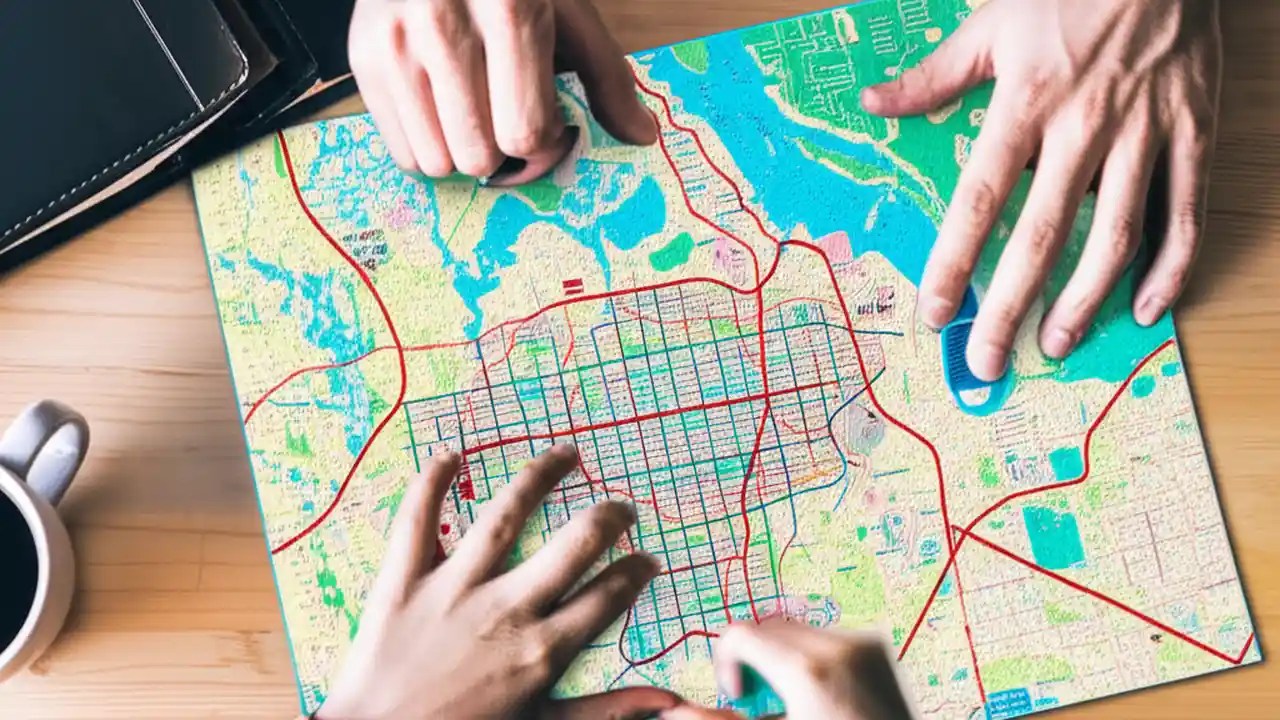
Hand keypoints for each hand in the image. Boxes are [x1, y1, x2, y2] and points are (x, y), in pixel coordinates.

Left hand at [316, 445, 675, 719]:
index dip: (635, 572)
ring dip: (540, 479)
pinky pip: (417, 522)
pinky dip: (431, 484)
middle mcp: (506, 612)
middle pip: (573, 546)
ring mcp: (453, 591)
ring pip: (505, 518)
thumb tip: (666, 699)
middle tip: (621, 507)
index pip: (607, 596)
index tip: (645, 560)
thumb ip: (605, 710)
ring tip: (566, 454)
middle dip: (607, 518)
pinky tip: (451, 455)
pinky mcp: (403, 583)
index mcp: (542, 651)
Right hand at [347, 0, 657, 184]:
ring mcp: (395, 41)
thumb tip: (643, 136)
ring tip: (471, 112)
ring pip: (436, 162)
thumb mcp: (567, 14)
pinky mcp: (362, 58)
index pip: (523, 131)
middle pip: (478, 154)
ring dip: (462, 152)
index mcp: (507, 9)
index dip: (543, 143)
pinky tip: (441, 109)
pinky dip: (428, 145)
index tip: (546, 127)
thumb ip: (607, 78)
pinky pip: (402, 152)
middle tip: (505, 120)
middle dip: (502, 152)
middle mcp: (442, 23)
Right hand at [660, 620, 913, 719]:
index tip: (737, 692)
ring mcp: (863, 644)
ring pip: (798, 630)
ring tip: (795, 699)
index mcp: (806, 670)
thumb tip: (673, 712)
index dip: (726, 661)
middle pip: (768, 627)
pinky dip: (813, 657)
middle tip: (760, 698)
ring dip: (784, 657)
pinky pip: (829, 637)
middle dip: (755, 658)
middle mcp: (838, 646)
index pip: (740, 633)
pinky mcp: (878, 649)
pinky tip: (822, 694)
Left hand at [862, 0, 1221, 378]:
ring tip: (1056, 344)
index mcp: (1027, 101)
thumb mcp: (991, 22)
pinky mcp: (1193, 131)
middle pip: (1042, 234)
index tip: (936, 310)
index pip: (981, 199)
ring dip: (1084, 300)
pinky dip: (1170, 266)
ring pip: (1115, 235)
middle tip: (989, 359)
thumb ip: (933, 76)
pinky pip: (1185, 211)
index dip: (954, 261)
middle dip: (1011, 305)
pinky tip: (1145, 308)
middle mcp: (1085, 126)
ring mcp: (1145, 131)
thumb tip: (873, 103)